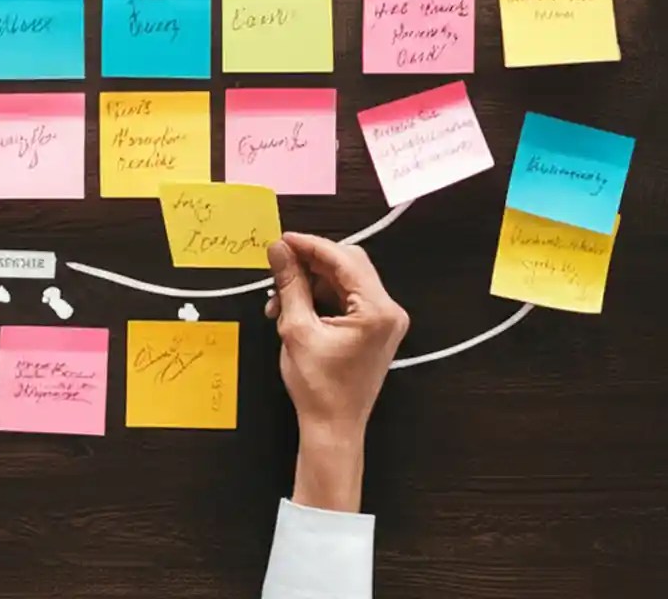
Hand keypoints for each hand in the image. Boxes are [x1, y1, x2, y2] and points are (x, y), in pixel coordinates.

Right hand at [265, 233, 408, 511]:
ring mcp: (384, 320)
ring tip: (279, 299)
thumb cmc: (318, 387)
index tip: (282, 240)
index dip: (309, 245)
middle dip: (310, 263)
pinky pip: (346, 299)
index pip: (343, 260)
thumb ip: (289, 285)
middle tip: (278, 264)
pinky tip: (294, 307)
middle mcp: (388, 311)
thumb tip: (279, 251)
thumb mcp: (296, 330)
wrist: (333, 427)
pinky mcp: (375, 329)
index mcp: (377, 311)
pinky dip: (320, 298)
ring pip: (345, 281)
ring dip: (311, 283)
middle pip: (348, 265)